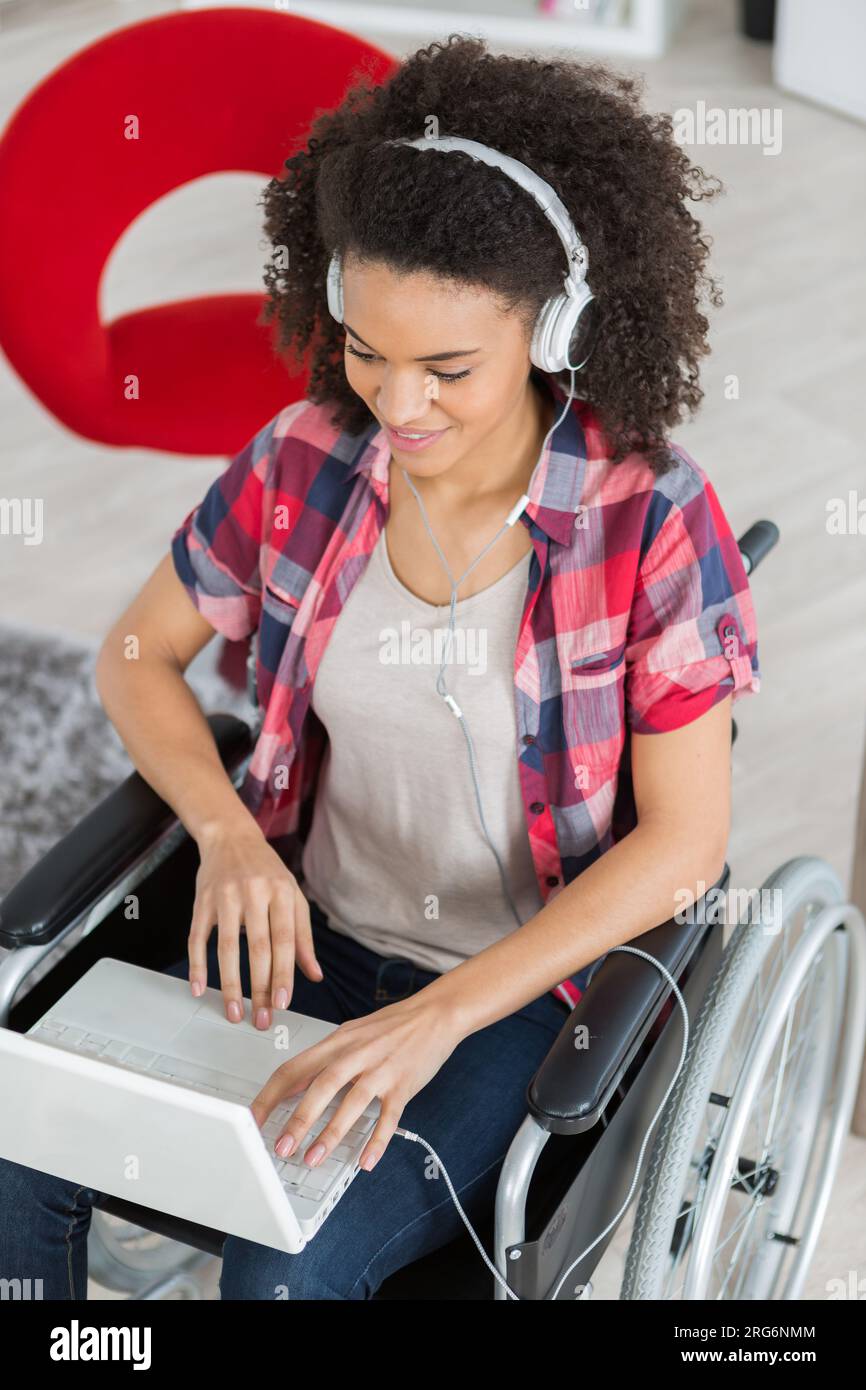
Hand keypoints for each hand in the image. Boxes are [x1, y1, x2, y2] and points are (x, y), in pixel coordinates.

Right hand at [188, 824, 321, 1027]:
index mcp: (281, 892)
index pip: (284, 940)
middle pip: (257, 948)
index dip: (284, 973)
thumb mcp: (292, 897)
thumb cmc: (267, 871)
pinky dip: (197, 965)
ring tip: (234, 1012)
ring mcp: (225, 897)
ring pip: (226, 947)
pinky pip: (197, 938)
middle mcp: (253, 893)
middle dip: (259, 988)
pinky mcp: (202, 902)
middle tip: (261, 1018)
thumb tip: (313, 976)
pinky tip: (199, 987)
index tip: (282, 1003)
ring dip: (229, 984)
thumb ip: (303, 937)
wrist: (231, 837)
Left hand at [250, 988, 463, 1171]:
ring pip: (352, 1101)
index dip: (271, 1095)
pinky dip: (377, 1140)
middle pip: (321, 1085)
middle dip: (298, 1119)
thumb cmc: (391, 1026)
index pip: (295, 1068)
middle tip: (282, 1147)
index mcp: (337, 1042)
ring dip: (331, 1133)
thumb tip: (294, 1084)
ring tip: (314, 1157)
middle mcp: (356, 1053)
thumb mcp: (351, 1034)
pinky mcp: (404, 1084)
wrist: (435, 1013)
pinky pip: (389, 1116)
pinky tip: (366, 1161)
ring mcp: (381, 1069)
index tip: (254, 1119)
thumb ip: (324, 1059)